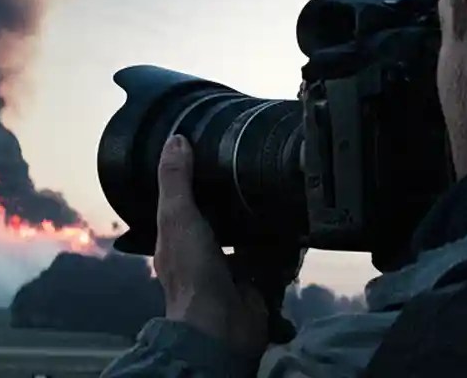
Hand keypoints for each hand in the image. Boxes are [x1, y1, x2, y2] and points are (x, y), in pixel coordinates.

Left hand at [153, 134, 267, 354]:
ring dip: (258, 215)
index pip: (183, 200)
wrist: (222, 327)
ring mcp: (230, 265)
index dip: (192, 178)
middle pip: (218, 214)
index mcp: (176, 237)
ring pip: (246, 232)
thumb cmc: (191, 272)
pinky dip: (280, 238)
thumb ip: (176, 180)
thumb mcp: (177, 217)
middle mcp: (201, 250)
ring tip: (273, 184)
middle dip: (232, 195)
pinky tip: (291, 216)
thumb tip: (175, 139)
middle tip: (251, 163)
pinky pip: (271, 251)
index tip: (209, 150)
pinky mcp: (258, 277)